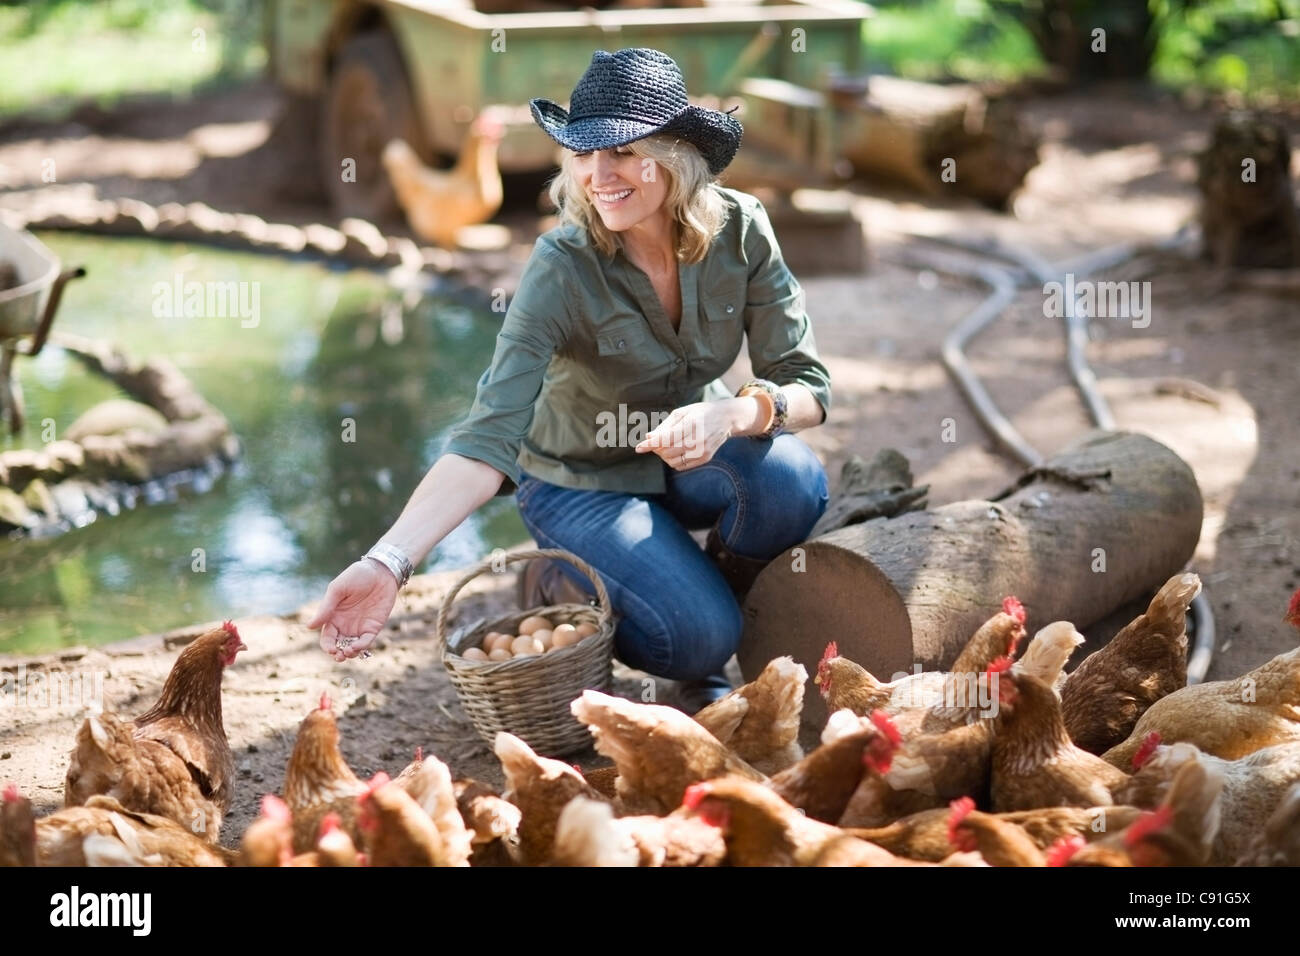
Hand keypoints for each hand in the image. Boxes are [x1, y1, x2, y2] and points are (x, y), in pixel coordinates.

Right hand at [306, 560, 397, 661]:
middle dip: (337, 654)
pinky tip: (358, 647)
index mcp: (333, 616)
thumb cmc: (357, 576)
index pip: (327, 637)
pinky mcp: (373, 626)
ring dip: (349, 654)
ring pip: (352, 647)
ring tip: (348, 652)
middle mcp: (345, 624)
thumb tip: (309, 626)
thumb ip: (326, 608)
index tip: (331, 649)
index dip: (327, 646)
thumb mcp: (338, 589)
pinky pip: (366, 641)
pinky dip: (362, 647)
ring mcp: (360, 626)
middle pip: (339, 645)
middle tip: (339, 656)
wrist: (381, 571)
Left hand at [635, 399, 756, 469]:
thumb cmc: (701, 412)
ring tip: (665, 446)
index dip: (650, 444)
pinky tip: (675, 452)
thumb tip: (649, 437)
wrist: (726, 418)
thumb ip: (665, 425)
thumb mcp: (682, 412)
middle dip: (657, 449)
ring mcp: (703, 450)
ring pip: (673, 461)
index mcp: (691, 424)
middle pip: (668, 451)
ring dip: (664, 456)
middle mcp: (698, 439)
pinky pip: (682, 465)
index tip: (638, 448)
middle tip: (655, 442)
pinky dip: (673, 461)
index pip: (666, 438)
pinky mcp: (705, 458)